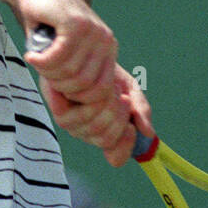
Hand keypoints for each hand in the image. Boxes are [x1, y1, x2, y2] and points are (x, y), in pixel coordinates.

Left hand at [37, 63, 153, 166]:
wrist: (83, 50)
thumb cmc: (107, 72)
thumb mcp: (131, 88)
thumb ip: (141, 109)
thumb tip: (149, 132)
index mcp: (107, 132)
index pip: (116, 157)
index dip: (126, 145)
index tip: (132, 127)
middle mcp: (88, 133)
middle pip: (107, 139)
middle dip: (120, 116)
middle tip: (122, 96)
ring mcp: (72, 124)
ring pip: (94, 128)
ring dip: (108, 106)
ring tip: (110, 87)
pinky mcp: (58, 110)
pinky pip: (79, 115)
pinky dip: (92, 100)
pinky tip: (96, 86)